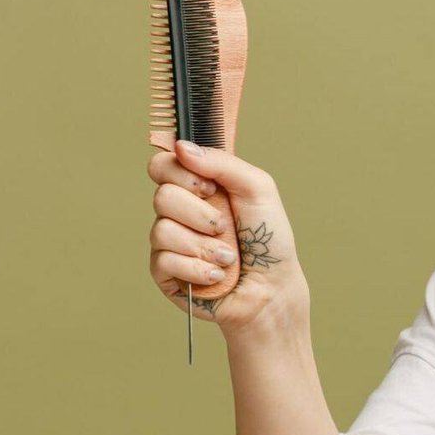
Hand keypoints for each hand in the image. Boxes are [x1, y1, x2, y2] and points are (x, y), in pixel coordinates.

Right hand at [146, 138, 310, 335]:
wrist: (273, 287)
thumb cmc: (269, 238)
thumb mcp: (258, 189)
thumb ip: (222, 163)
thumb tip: (181, 147)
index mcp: (197, 187)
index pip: (163, 166)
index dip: (180, 174)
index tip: (210, 188)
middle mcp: (180, 212)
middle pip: (161, 197)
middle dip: (201, 214)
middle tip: (224, 226)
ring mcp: (170, 243)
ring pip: (161, 230)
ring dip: (204, 246)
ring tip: (228, 257)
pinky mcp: (165, 273)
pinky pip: (163, 261)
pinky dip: (197, 268)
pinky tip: (217, 274)